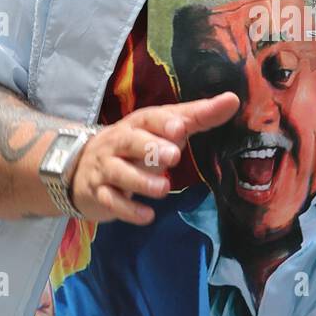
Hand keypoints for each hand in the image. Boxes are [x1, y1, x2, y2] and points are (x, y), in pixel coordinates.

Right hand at [68, 92, 238, 224]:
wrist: (83, 168)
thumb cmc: (137, 146)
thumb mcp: (164, 130)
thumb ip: (198, 117)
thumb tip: (232, 100)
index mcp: (138, 124)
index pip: (149, 118)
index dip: (163, 122)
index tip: (180, 127)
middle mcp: (118, 143)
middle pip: (130, 142)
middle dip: (150, 148)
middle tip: (173, 156)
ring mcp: (106, 168)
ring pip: (119, 172)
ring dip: (141, 181)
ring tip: (163, 189)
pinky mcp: (99, 193)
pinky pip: (110, 201)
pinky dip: (128, 210)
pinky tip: (147, 216)